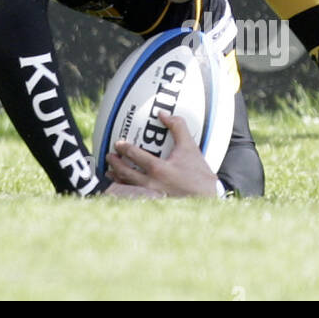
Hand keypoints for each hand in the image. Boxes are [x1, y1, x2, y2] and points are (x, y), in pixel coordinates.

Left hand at [104, 112, 219, 197]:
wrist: (209, 198)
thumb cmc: (199, 173)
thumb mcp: (190, 147)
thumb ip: (178, 127)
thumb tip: (163, 114)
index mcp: (159, 169)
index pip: (135, 156)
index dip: (124, 148)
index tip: (117, 143)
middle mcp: (153, 184)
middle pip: (126, 173)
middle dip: (115, 164)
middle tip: (109, 156)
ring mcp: (153, 196)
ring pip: (128, 187)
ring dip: (117, 179)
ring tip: (110, 172)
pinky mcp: (155, 203)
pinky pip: (136, 196)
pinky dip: (126, 191)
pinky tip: (122, 187)